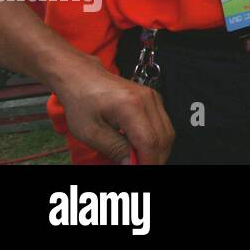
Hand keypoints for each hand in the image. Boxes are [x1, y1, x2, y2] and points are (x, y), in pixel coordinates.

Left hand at [59, 62, 173, 164]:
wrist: (83, 77)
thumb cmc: (82, 102)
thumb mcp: (90, 131)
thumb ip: (113, 149)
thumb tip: (131, 165)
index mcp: (130, 106)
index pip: (149, 141)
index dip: (148, 162)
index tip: (139, 172)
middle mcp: (148, 99)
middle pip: (164, 137)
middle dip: (155, 159)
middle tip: (140, 169)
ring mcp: (154, 97)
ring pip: (168, 132)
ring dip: (158, 151)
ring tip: (141, 161)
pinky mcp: (154, 99)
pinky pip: (164, 124)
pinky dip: (157, 140)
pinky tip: (142, 148)